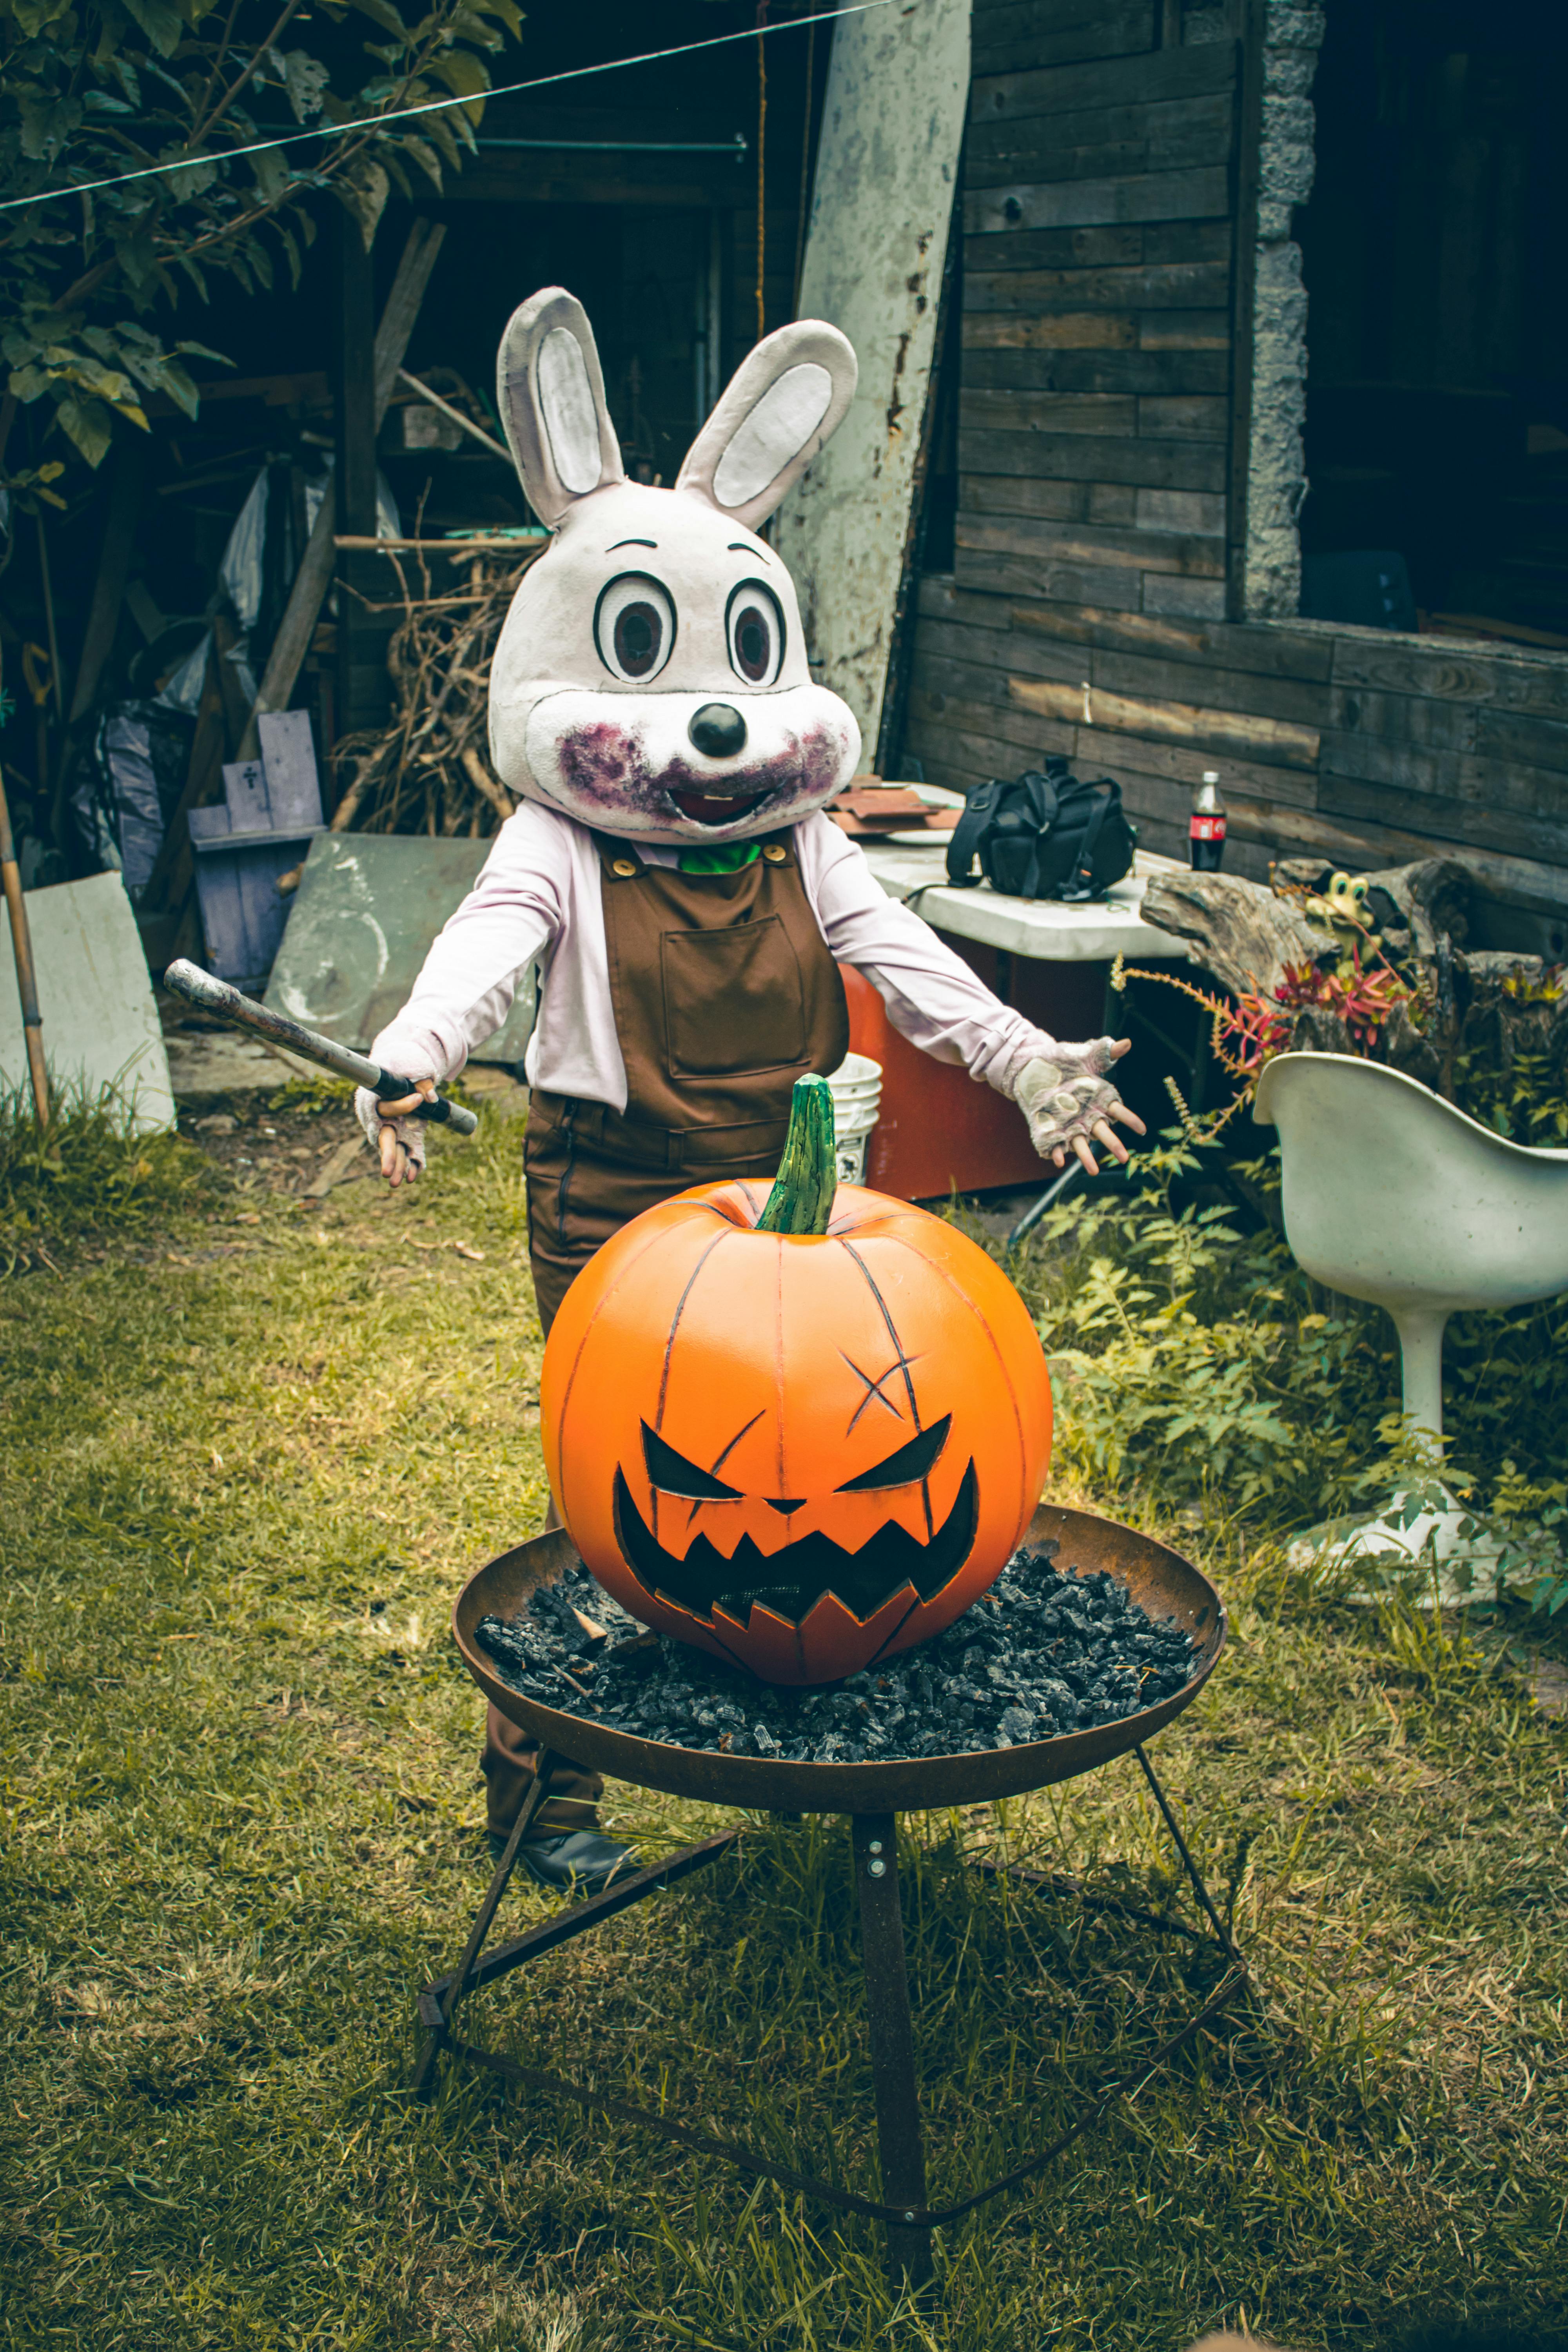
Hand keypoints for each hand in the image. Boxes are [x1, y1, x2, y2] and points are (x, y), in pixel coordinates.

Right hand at [354, 1078, 435, 1186]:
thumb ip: (422, 1085)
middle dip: (388, 1156)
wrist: (406, 1091)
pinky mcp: (407, 1141)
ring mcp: (396, 1135)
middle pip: (386, 1140)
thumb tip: (430, 1097)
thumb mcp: (415, 1079)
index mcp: (382, 1105)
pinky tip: (412, 1178)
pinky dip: (412, 1166)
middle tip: (386, 1173)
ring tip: (397, 1184)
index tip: (419, 1099)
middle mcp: (386, 1123)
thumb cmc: (407, 1083)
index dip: (403, 1105)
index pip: (389, 1108)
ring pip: (396, 1152)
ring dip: (398, 1168)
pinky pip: (410, 1154)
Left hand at [1012, 1037, 1146, 1175]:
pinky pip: (1055, 1143)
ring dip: (1086, 1157)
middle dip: (1114, 1145)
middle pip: (1103, 1132)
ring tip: (1093, 1172)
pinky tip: (1058, 1161)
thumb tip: (1127, 1043)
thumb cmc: (1063, 1061)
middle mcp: (1086, 1115)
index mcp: (1098, 1099)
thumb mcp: (1084, 1055)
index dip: (1130, 1120)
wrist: (1033, 1066)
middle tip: (1125, 1158)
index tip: (1142, 1130)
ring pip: (1081, 1143)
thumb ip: (1105, 1052)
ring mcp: (1068, 1123)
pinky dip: (1057, 1152)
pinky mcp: (1050, 1128)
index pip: (1118, 1111)